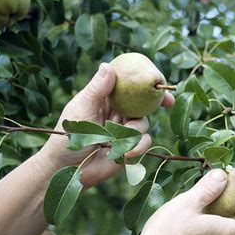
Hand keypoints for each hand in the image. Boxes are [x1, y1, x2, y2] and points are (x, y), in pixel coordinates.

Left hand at [38, 63, 174, 186]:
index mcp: (106, 99)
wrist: (66, 168)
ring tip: (117, 141)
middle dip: (157, 101)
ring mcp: (125, 131)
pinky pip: (144, 143)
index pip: (128, 85)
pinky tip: (126, 153)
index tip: (156, 79)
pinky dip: (138, 147)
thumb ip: (97, 90)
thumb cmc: (65, 136)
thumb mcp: (82, 109)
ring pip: (144, 124)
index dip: (144, 81)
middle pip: (143, 103)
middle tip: (168, 100)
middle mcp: (118, 113)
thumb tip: (108, 65)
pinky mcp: (130, 148)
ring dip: (135, 131)